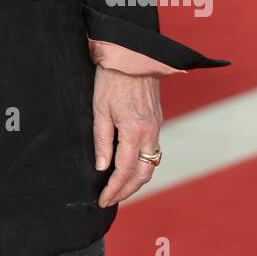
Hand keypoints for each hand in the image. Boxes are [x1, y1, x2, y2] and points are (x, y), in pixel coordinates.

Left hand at [92, 66, 162, 206]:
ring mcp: (157, 127)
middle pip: (143, 174)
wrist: (133, 55)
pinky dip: (143, 166)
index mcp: (134, 131)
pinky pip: (153, 151)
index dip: (113, 189)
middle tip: (110, 200)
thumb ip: (102, 141)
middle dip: (127, 191)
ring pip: (151, 165)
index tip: (102, 200)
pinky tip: (130, 168)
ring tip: (119, 190)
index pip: (124, 171)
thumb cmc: (111, 79)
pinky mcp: (157, 120)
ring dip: (137, 181)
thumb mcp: (99, 109)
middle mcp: (150, 132)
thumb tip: (102, 168)